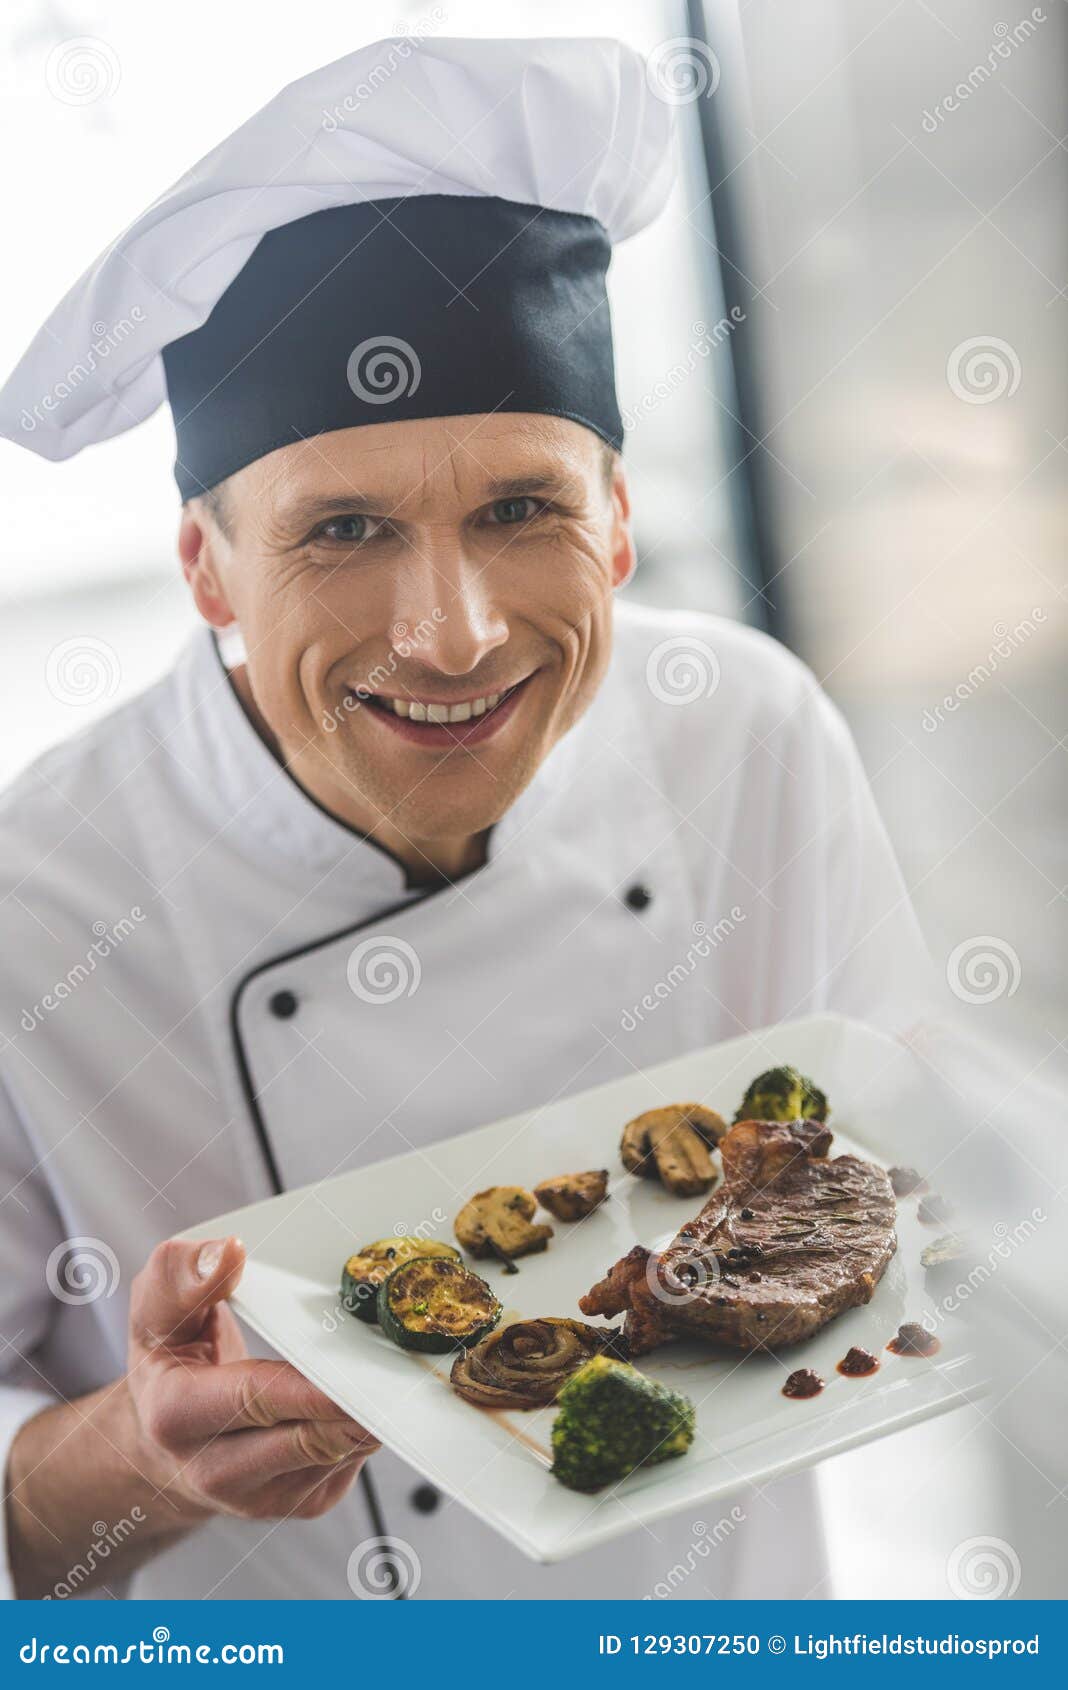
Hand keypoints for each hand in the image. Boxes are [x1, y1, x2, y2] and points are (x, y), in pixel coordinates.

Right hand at [126, 1236, 378, 1520]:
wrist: (163, 1440)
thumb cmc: (168, 1360)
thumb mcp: (155, 1308)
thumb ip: (182, 1275)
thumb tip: (229, 1251)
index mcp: (177, 1417)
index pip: (258, 1398)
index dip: (315, 1387)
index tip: (362, 1367)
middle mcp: (218, 1471)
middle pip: (313, 1436)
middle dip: (361, 1399)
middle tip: (405, 1358)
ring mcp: (266, 1497)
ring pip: (342, 1451)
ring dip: (372, 1409)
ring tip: (389, 1365)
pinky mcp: (304, 1503)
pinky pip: (353, 1461)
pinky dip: (368, 1423)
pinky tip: (365, 1391)